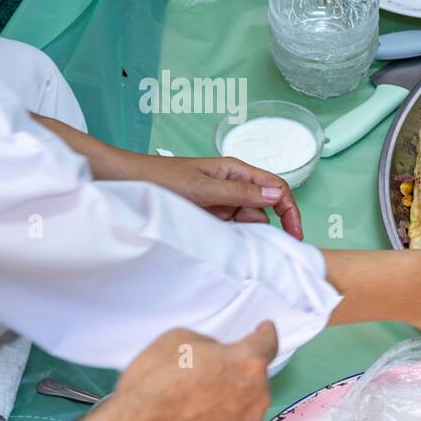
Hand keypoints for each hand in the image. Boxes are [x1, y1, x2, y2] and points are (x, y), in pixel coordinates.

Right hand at [108, 324, 277, 420]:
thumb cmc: (154, 387)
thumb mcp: (176, 340)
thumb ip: (208, 343)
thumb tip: (214, 355)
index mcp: (247, 362)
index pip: (266, 342)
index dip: (265, 333)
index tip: (265, 330)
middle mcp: (257, 393)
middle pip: (254, 375)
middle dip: (235, 372)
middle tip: (206, 376)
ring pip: (248, 403)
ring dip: (232, 399)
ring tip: (197, 403)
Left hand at [129, 155, 302, 238]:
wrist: (125, 182)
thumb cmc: (159, 178)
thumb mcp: (203, 187)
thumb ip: (241, 193)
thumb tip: (277, 196)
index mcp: (236, 171)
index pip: (276, 188)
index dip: (289, 210)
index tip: (295, 234)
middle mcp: (233, 185)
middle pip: (266, 208)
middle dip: (269, 227)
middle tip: (267, 249)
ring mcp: (222, 201)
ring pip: (249, 221)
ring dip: (248, 234)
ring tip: (236, 246)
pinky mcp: (211, 215)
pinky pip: (231, 228)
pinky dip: (233, 238)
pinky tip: (226, 245)